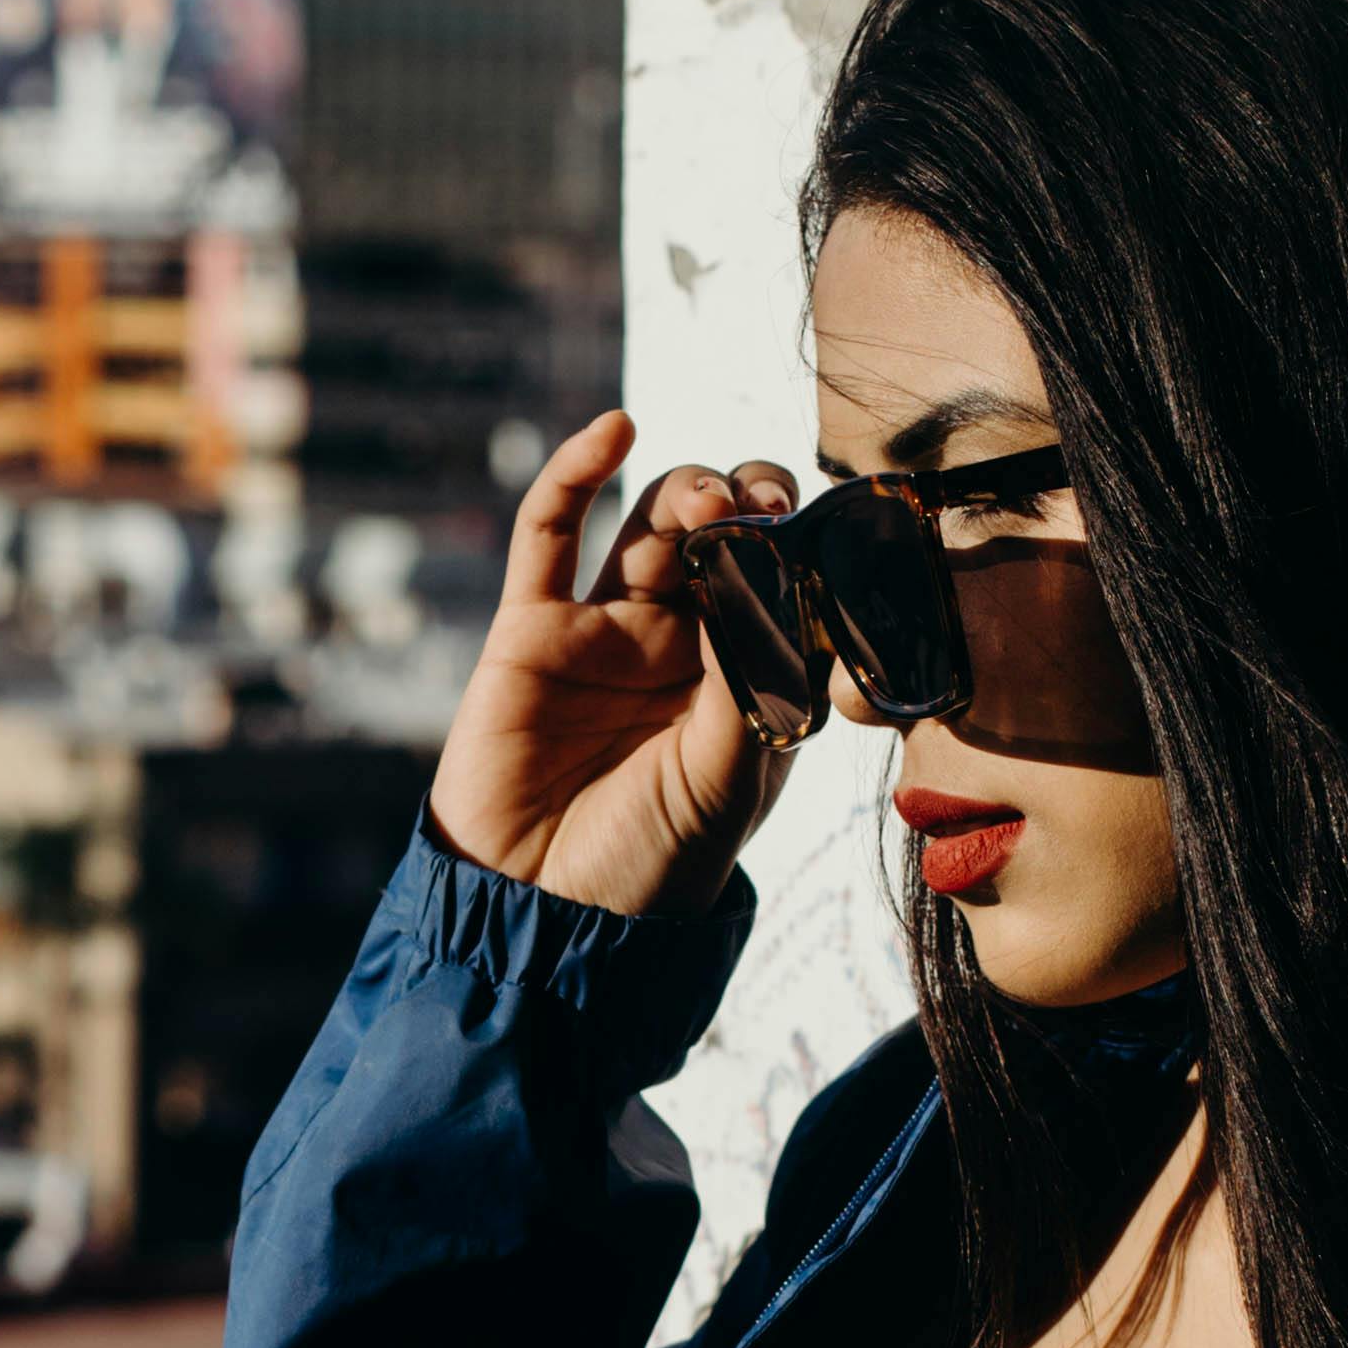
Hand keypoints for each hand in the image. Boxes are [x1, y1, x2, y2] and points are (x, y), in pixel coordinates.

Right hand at [428, 410, 805, 919]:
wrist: (541, 917)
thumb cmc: (648, 863)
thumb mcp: (728, 778)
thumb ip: (752, 681)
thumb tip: (766, 579)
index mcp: (745, 677)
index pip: (783, 580)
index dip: (800, 542)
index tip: (815, 533)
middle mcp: (681, 644)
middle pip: (724, 534)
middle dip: (749, 503)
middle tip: (760, 511)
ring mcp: (606, 630)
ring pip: (653, 523)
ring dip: (688, 492)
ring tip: (709, 504)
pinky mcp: (532, 630)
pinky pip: (550, 533)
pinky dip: (576, 471)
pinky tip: (614, 429)